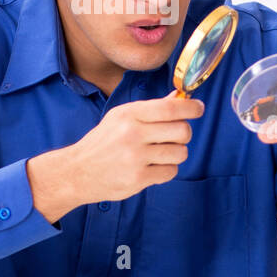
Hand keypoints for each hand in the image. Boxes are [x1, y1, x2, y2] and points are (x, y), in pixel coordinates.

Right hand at [27, 91, 203, 222]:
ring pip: (180, 153)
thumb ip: (151, 109)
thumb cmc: (102, 142)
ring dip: (176, 154)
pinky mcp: (138, 179)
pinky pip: (170, 172)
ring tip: (161, 154)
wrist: (77, 171)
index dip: (191, 108)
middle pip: (182, 131)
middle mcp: (133, 134)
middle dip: (185, 134)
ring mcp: (136, 158)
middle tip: (176, 136)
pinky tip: (153, 167)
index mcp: (129, 114)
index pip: (171, 108)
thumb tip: (179, 98)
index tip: (198, 109)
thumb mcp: (121, 118)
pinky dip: (167, 170)